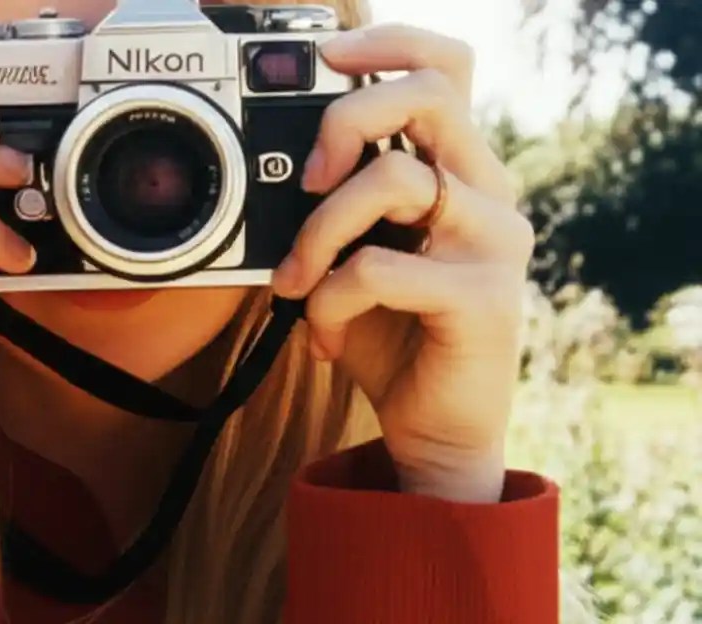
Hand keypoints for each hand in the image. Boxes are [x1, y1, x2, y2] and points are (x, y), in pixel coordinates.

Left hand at [272, 25, 533, 502]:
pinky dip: (328, 301)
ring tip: (294, 285)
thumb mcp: (350, 259)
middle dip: (346, 118)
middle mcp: (487, 194)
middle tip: (306, 178)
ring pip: (393, 180)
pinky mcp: (485, 299)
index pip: (446, 70)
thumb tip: (275, 171)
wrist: (432, 433)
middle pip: (427, 97)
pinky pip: (379, 270)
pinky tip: (323, 337)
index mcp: (457, 172)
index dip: (391, 44)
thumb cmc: (389, 338)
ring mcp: (494, 243)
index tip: (329, 53)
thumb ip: (333, 208)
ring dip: (317, 233)